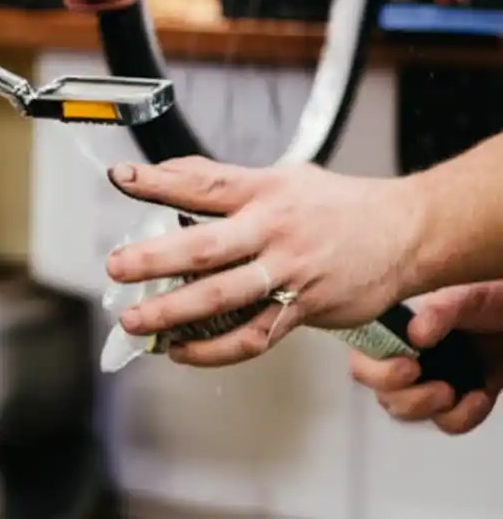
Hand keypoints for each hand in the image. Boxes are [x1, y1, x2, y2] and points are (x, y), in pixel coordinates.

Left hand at [105, 156, 426, 366]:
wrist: (406, 233)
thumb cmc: (338, 206)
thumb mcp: (284, 177)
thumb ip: (225, 180)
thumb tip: (170, 173)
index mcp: (264, 192)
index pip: (203, 183)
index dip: (159, 180)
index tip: (121, 179)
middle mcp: (273, 231)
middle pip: (205, 246)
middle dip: (154, 258)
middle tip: (117, 267)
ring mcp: (288, 274)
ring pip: (223, 297)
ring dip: (174, 311)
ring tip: (136, 320)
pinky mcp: (303, 309)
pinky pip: (252, 336)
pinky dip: (214, 349)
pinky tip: (182, 351)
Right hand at [351, 282, 502, 434]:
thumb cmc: (491, 301)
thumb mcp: (467, 298)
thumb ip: (440, 311)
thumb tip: (415, 335)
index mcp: (394, 330)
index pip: (362, 359)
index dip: (375, 372)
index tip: (408, 366)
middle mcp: (404, 357)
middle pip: (382, 393)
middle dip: (406, 398)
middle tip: (437, 387)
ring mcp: (428, 381)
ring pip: (406, 412)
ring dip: (429, 409)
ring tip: (452, 392)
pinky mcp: (456, 399)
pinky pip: (447, 422)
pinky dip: (462, 417)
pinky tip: (478, 396)